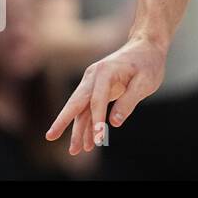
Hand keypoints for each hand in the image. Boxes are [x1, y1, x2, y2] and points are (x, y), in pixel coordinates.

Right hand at [45, 35, 166, 154]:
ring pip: (80, 109)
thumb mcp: (145, 81)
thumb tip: (114, 123)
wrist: (146, 46)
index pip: (97, 99)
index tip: (98, 137)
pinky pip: (88, 109)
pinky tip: (87, 142)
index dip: (96, 119)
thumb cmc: (148, 63)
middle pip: (76, 102)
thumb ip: (129, 101)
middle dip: (63, 121)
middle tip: (50, 137)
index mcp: (105, 71)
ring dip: (77, 130)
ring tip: (75, 151)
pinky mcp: (96, 89)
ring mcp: (92, 83)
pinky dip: (87, 125)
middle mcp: (93, 76)